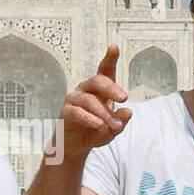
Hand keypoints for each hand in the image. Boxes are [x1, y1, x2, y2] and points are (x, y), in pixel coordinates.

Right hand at [57, 45, 132, 161]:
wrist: (76, 146)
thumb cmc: (96, 131)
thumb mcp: (113, 128)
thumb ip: (121, 120)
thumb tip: (128, 111)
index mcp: (99, 89)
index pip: (104, 71)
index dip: (109, 58)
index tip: (114, 47)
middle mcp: (85, 89)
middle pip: (97, 81)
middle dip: (111, 88)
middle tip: (124, 98)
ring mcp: (73, 100)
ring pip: (88, 100)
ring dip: (103, 113)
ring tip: (114, 126)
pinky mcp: (65, 112)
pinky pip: (76, 112)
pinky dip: (89, 118)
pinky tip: (99, 125)